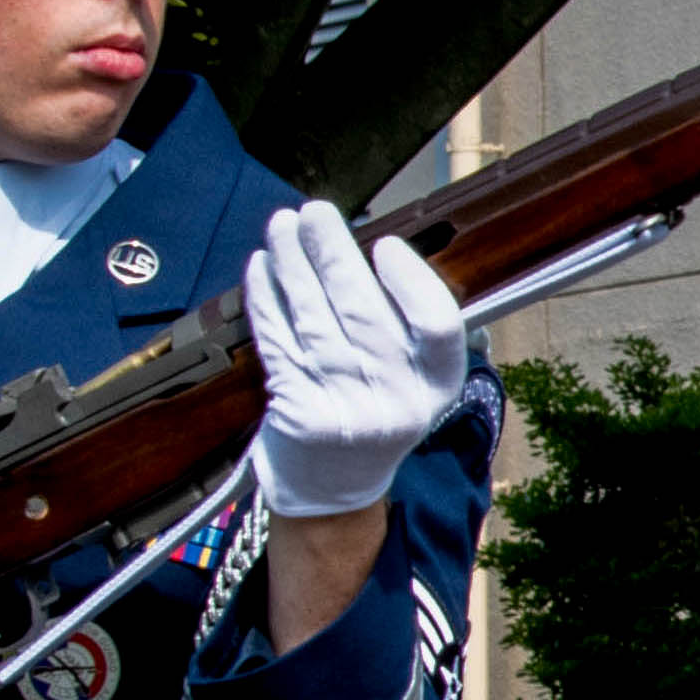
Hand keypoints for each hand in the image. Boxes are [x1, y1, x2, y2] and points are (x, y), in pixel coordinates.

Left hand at [245, 204, 471, 520]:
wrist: (335, 487)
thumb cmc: (375, 410)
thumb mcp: (414, 380)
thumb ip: (405, 324)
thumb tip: (366, 247)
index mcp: (436, 384)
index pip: (437, 325)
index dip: (411, 280)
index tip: (386, 245)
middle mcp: (396, 399)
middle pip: (364, 313)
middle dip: (334, 253)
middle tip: (316, 212)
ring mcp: (344, 409)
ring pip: (313, 320)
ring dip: (293, 265)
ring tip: (283, 226)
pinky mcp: (297, 411)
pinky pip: (278, 342)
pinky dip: (266, 299)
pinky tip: (262, 267)